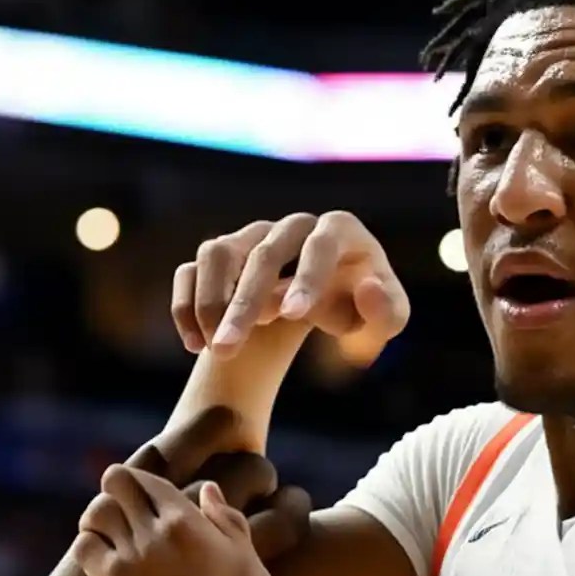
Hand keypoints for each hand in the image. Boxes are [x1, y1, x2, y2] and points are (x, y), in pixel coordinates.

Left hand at [73, 466, 271, 575]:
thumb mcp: (246, 558)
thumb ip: (227, 520)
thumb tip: (208, 490)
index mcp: (184, 523)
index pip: (142, 481)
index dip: (133, 477)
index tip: (131, 482)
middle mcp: (148, 541)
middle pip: (108, 498)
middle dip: (110, 496)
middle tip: (116, 503)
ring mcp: (124, 574)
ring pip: (86, 535)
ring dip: (95, 534)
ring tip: (108, 539)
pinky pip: (89, 573)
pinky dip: (96, 571)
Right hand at [170, 211, 410, 359]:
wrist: (329, 304)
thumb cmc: (363, 309)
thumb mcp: (387, 320)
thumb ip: (387, 311)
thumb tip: (367, 288)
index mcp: (340, 230)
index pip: (321, 245)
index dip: (307, 277)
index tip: (294, 316)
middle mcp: (292, 226)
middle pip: (264, 252)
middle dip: (245, 302)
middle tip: (230, 349)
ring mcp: (253, 235)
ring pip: (217, 253)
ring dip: (210, 301)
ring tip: (215, 348)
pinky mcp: (223, 254)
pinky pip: (191, 270)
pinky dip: (187, 305)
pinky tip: (195, 345)